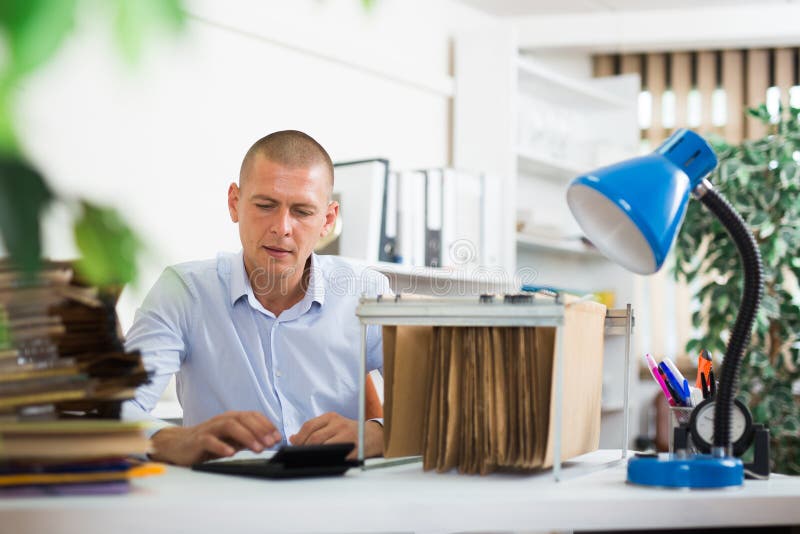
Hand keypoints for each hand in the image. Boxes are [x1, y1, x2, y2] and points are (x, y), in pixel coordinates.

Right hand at [149, 411, 281, 465]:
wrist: (179, 445)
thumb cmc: (209, 442)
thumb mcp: (231, 440)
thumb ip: (247, 439)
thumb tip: (269, 441)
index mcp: (232, 418)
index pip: (253, 416)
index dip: (267, 425)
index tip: (278, 437)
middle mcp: (222, 420)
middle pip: (243, 419)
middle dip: (260, 430)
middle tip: (271, 443)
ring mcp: (210, 428)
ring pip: (230, 426)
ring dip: (246, 436)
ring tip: (258, 448)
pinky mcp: (198, 440)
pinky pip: (210, 440)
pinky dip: (221, 446)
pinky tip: (231, 453)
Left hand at [289, 412, 383, 458]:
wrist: (374, 436)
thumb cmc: (349, 431)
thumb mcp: (332, 425)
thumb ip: (314, 429)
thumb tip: (292, 438)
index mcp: (332, 417)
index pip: (309, 426)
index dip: (299, 438)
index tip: (294, 446)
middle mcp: (339, 424)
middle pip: (315, 437)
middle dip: (304, 448)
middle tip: (300, 455)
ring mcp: (347, 436)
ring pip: (323, 447)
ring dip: (313, 455)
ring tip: (309, 459)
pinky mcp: (353, 449)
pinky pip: (336, 456)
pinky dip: (326, 460)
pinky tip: (323, 462)